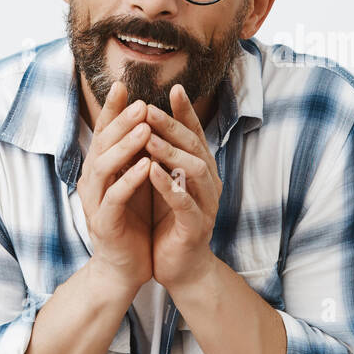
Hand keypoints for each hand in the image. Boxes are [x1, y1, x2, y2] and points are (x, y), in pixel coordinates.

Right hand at [76, 80, 153, 293]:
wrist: (125, 267)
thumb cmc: (133, 221)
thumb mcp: (135, 181)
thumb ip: (134, 154)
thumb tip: (143, 118)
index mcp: (100, 169)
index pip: (103, 133)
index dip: (111, 109)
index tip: (123, 84)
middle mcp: (92, 182)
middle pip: (101, 144)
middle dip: (121, 122)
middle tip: (141, 103)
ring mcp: (95, 202)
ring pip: (104, 167)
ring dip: (125, 146)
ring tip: (145, 128)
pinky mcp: (104, 223)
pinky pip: (114, 198)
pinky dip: (129, 181)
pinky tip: (146, 167)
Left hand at [145, 84, 222, 290]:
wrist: (179, 267)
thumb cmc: (169, 222)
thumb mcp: (163, 183)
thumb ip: (160, 157)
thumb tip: (146, 122)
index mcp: (200, 170)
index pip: (194, 134)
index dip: (185, 111)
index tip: (174, 87)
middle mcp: (208, 182)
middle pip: (194, 145)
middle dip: (170, 126)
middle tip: (147, 109)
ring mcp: (205, 203)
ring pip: (195, 169)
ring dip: (170, 152)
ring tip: (147, 138)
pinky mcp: (196, 226)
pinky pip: (185, 202)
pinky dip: (169, 185)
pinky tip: (152, 173)